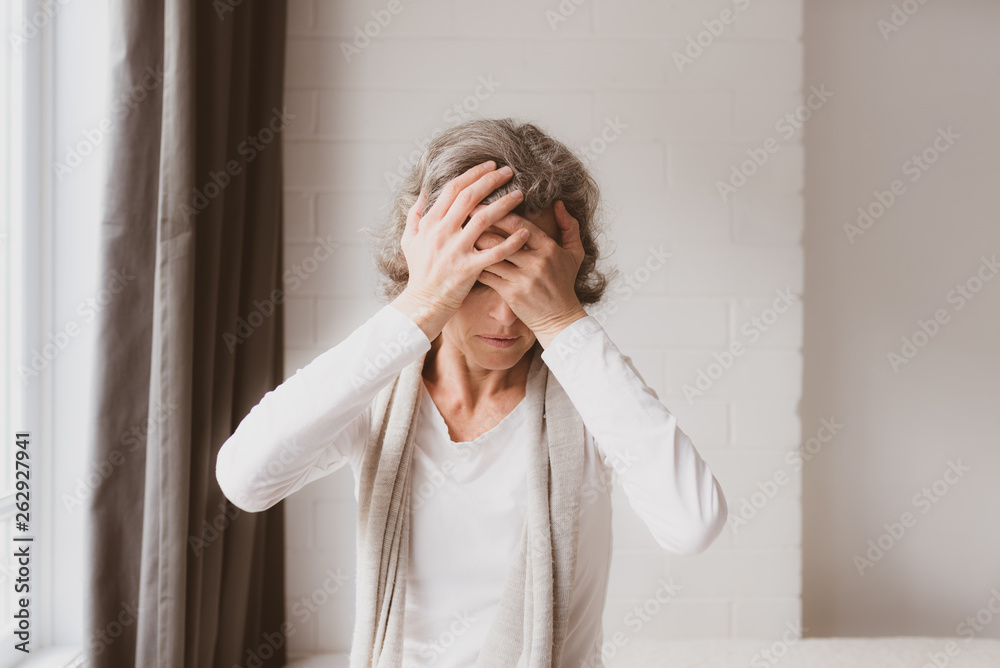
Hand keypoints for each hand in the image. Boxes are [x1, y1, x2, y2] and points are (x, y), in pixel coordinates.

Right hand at [392, 160, 529, 340]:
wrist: (422, 304)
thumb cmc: (419, 273)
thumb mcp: (409, 240)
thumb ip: (415, 215)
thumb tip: (423, 193)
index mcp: (429, 223)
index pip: (452, 189)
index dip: (472, 174)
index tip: (489, 166)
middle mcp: (442, 233)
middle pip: (469, 198)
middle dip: (490, 181)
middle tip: (509, 171)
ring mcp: (455, 251)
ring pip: (483, 220)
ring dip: (504, 204)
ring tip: (519, 194)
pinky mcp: (468, 269)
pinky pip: (495, 253)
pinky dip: (511, 241)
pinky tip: (525, 232)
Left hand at [474, 200, 588, 346]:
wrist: (560, 320)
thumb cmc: (564, 284)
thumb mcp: (574, 254)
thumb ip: (569, 227)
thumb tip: (558, 204)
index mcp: (549, 249)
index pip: (519, 225)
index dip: (499, 212)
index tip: (483, 205)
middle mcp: (536, 263)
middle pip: (501, 239)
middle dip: (480, 226)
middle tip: (465, 217)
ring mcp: (523, 279)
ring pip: (491, 256)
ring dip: (474, 245)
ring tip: (461, 236)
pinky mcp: (511, 294)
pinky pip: (487, 275)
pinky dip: (475, 266)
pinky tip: (466, 258)